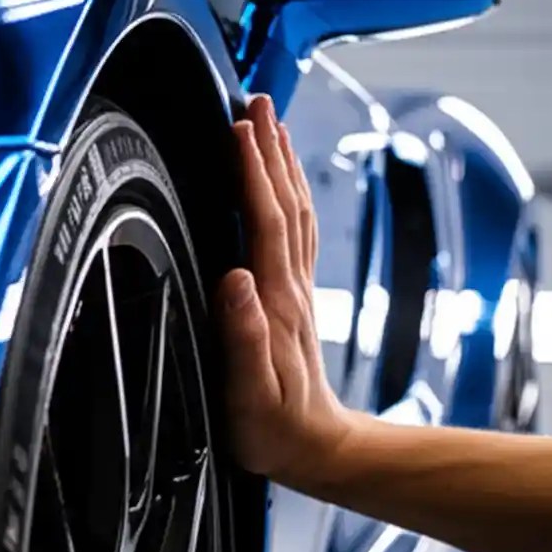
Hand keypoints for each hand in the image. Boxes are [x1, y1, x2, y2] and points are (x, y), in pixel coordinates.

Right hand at [217, 95, 352, 484]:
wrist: (319, 450)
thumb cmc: (275, 429)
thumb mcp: (249, 395)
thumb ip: (242, 337)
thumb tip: (233, 278)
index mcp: (274, 303)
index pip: (264, 223)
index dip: (251, 174)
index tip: (239, 129)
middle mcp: (290, 288)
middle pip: (284, 204)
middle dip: (270, 149)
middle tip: (258, 101)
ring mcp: (296, 291)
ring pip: (294, 211)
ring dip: (281, 164)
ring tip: (270, 123)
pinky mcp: (294, 299)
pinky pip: (295, 232)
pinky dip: (288, 195)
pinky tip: (280, 182)